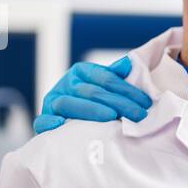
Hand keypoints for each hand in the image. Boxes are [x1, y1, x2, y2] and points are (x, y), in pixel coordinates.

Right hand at [33, 56, 152, 133]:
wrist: (66, 119)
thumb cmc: (92, 102)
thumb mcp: (103, 86)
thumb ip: (115, 77)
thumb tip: (129, 63)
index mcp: (81, 72)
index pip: (106, 78)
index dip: (127, 90)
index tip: (145, 103)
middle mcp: (65, 84)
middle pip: (92, 92)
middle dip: (118, 103)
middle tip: (138, 115)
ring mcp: (52, 102)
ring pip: (68, 103)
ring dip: (90, 110)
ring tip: (111, 117)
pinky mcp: (42, 120)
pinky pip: (41, 122)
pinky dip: (48, 122)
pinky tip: (60, 124)